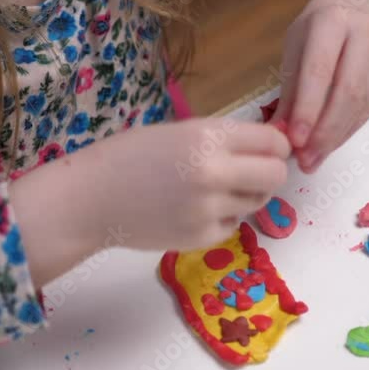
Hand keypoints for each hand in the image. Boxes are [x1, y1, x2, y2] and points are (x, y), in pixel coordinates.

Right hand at [91, 119, 290, 249]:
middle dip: (270, 174)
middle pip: (277, 175)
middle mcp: (214, 172)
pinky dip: (221, 219)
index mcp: (208, 137)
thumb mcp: (181, 132)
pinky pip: (233, 225)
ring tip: (210, 191)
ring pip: (257, 202)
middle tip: (251, 175)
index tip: (269, 151)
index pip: (274, 142)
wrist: (92, 198)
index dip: (277, 147)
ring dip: (244, 196)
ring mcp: (209, 209)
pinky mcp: (202, 237)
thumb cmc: (132, 157)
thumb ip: (225, 140)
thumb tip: (274, 148)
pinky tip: (193, 211)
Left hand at [273, 0, 368, 173]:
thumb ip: (289, 93)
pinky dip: (348, 131)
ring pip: (361, 105)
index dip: (307, 109)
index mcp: (332, 21)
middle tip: (305, 159)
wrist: (355, 13)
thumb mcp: (295, 52)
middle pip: (347, 92)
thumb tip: (280, 134)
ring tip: (313, 158)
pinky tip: (330, 144)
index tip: (294, 140)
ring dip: (335, 138)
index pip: (320, 71)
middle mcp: (364, 33)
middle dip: (324, 132)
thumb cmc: (317, 34)